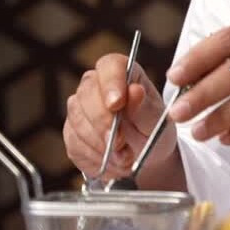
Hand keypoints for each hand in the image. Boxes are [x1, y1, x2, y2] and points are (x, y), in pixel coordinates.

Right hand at [64, 54, 176, 180]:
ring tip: (124, 158)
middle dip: (103, 122)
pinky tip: (112, 163)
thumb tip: (135, 91)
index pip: (110, 65)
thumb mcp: (158, 123)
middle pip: (87, 93)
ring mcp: (80, 107)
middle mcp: (97, 85)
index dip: (111, 83)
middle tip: (121, 144)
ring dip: (101, 144)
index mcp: (124, 74)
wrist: (146, 157)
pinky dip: (94, 157)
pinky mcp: (71, 131)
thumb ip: (145, 109)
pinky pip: (74, 143)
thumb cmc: (155, 132)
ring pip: (77, 120)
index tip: (117, 104)